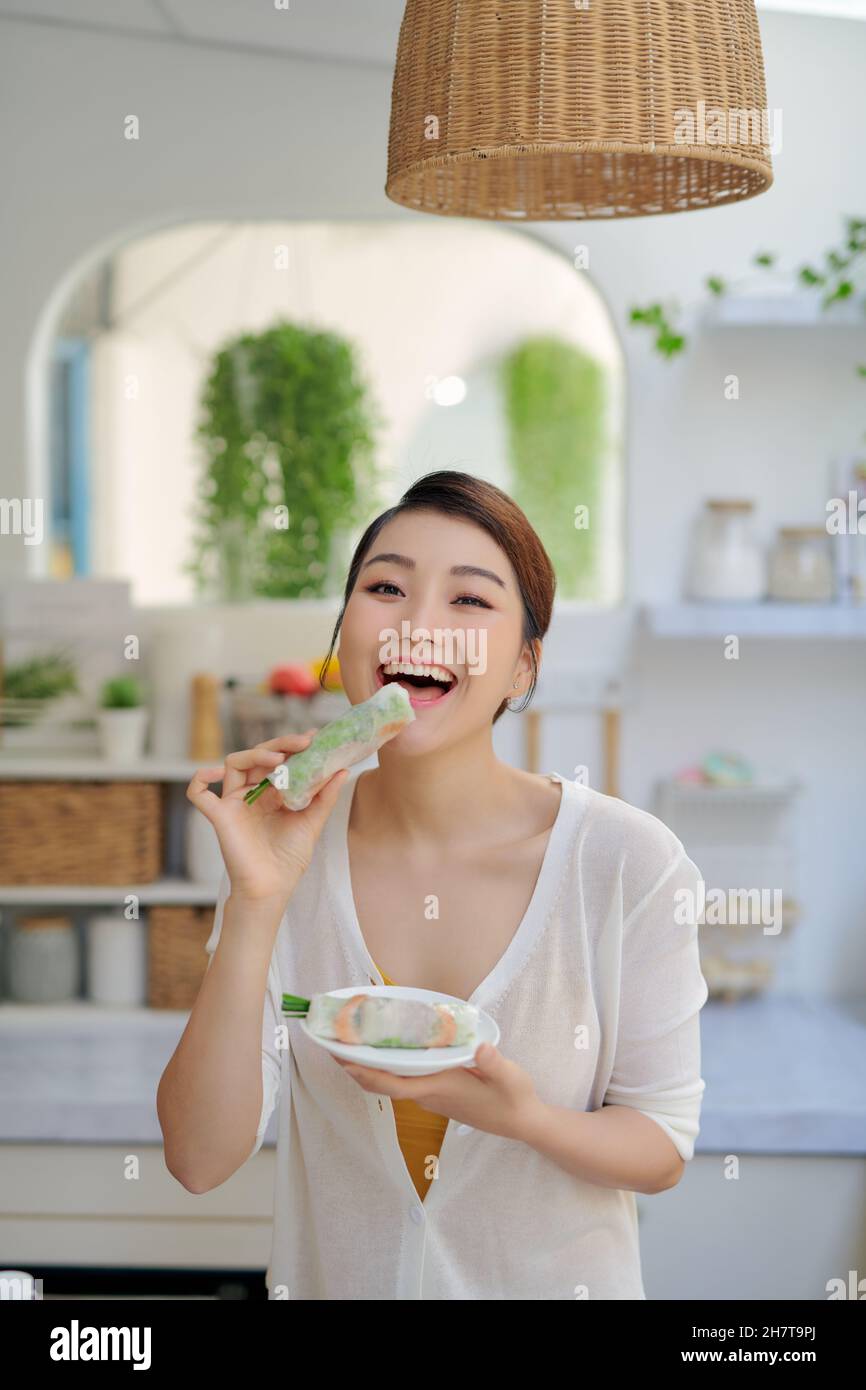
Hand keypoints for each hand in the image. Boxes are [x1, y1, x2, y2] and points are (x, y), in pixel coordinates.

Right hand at [186, 731, 348, 903]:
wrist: (272, 887)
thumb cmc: (289, 858)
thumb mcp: (313, 822)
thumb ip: (325, 796)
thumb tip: (343, 770)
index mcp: (272, 793)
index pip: (279, 759)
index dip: (293, 745)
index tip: (313, 736)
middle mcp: (252, 793)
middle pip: (259, 755)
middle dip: (281, 743)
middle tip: (303, 741)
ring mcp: (234, 803)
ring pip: (234, 763)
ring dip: (255, 754)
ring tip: (279, 758)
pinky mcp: (219, 815)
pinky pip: (198, 793)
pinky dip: (200, 778)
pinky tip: (214, 773)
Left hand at [332, 1043, 545, 1143]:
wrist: (522, 1123)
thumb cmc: (514, 1100)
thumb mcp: (510, 1078)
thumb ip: (494, 1063)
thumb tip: (479, 1047)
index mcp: (441, 1087)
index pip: (396, 1084)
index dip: (368, 1074)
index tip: (345, 1061)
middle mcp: (430, 1093)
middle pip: (384, 1082)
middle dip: (356, 1066)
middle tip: (332, 1043)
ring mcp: (432, 1095)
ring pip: (391, 1082)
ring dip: (368, 1066)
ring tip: (349, 1042)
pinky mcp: (437, 1093)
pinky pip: (403, 1081)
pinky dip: (386, 1068)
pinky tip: (385, 1049)